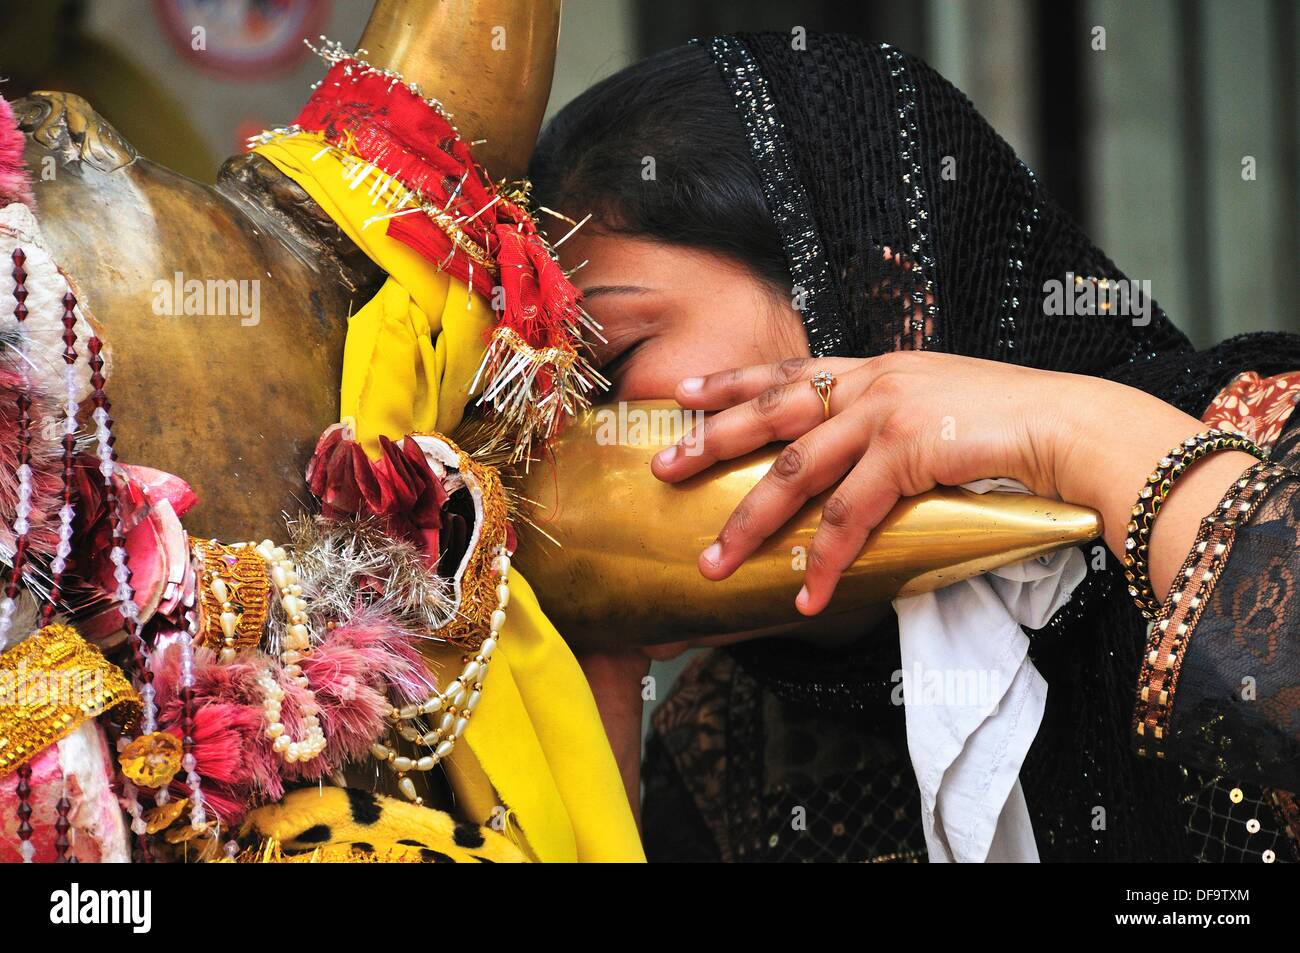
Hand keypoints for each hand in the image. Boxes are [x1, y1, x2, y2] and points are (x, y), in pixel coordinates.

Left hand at [651, 352, 1237, 614]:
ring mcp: (888, 410)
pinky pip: (851, 514)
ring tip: (716, 564)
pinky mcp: (909, 447)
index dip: (734, 381)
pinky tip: (806, 595)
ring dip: (751, 524)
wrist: (1075, 425)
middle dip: (711, 443)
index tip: (688, 394)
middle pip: (771, 413)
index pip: (789, 372)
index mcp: (875, 368)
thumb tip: (858, 461)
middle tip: (663, 471)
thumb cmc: (1014, 423)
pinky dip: (825, 559)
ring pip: (797, 471)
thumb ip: (891, 421)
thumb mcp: (940, 406)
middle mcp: (872, 380)